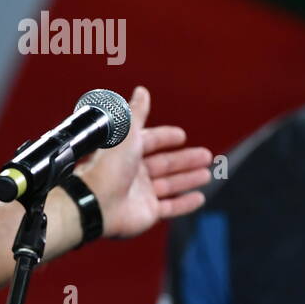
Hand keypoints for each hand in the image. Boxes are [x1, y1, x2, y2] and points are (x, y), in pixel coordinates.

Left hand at [78, 85, 212, 238]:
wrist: (97, 202)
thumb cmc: (108, 165)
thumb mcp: (126, 132)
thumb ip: (137, 113)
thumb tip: (141, 90)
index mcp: (126, 152)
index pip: (150, 142)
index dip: (166, 137)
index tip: (182, 135)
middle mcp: (133, 173)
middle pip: (165, 164)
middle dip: (185, 159)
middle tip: (206, 155)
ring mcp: (140, 194)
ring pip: (170, 185)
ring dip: (188, 179)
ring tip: (207, 174)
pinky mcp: (147, 213)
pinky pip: (170, 207)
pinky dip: (185, 203)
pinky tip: (199, 198)